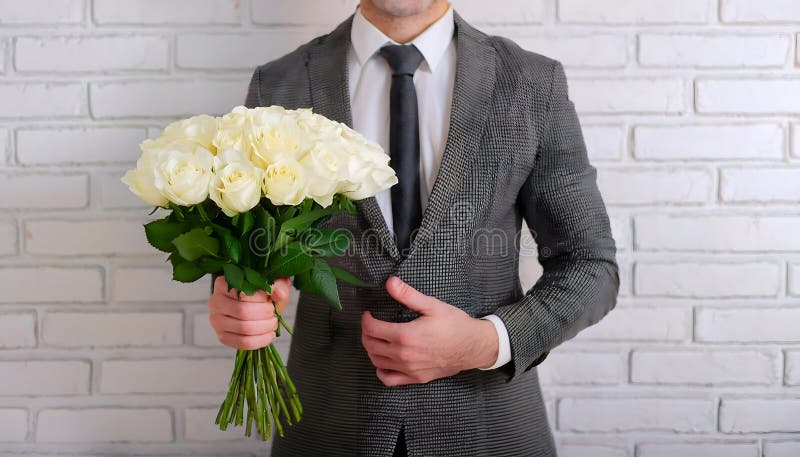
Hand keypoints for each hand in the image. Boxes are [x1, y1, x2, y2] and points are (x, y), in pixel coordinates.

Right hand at [208, 275, 291, 349]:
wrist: (257, 306)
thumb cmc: (263, 293)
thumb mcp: (273, 283)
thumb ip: (278, 285)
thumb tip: (279, 294)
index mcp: (223, 284)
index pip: (243, 293)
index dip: (261, 299)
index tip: (270, 300)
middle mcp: (215, 302)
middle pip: (243, 312)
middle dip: (264, 315)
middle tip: (273, 314)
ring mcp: (217, 321)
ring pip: (243, 329)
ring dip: (264, 328)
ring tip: (272, 323)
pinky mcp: (223, 336)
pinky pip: (242, 342)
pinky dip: (260, 341)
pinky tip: (269, 335)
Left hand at [361, 276, 499, 385]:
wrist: (473, 346)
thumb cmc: (455, 325)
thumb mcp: (432, 305)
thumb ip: (408, 295)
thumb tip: (390, 283)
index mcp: (406, 335)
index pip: (372, 329)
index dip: (366, 320)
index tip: (368, 314)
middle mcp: (404, 355)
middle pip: (371, 346)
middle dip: (366, 333)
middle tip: (371, 324)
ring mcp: (409, 369)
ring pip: (377, 362)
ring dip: (371, 349)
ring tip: (376, 339)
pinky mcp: (416, 378)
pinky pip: (389, 380)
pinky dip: (381, 371)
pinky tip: (383, 361)